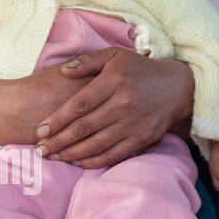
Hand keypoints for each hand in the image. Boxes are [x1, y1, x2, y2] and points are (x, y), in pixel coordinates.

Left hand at [36, 49, 191, 168]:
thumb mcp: (114, 55)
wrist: (179, 87)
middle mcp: (124, 104)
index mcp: (113, 82)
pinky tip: (77, 162)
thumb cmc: (139, 69)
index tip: (40, 130)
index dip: (58, 119)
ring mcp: (134, 124)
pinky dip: (95, 161)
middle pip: (85, 127)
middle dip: (59, 141)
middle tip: (40, 150)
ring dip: (72, 154)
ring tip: (53, 157)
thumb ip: (87, 61)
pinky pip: (115, 154)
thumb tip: (63, 72)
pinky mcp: (143, 139)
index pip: (79, 105)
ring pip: (97, 144)